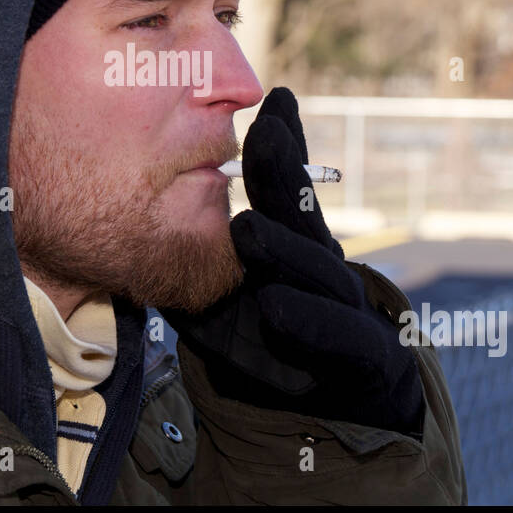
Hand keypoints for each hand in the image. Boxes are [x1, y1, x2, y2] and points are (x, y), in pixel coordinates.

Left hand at [159, 87, 424, 434]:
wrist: (339, 414)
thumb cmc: (276, 348)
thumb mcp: (225, 303)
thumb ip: (196, 265)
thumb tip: (146, 219)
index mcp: (300, 248)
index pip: (291, 191)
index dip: (284, 148)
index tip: (275, 98)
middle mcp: (326, 271)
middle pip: (304, 218)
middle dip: (283, 175)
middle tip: (261, 135)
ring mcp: (349, 314)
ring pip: (319, 276)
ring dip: (283, 251)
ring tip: (246, 227)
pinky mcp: (366, 360)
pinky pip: (338, 340)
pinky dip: (309, 323)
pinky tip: (276, 308)